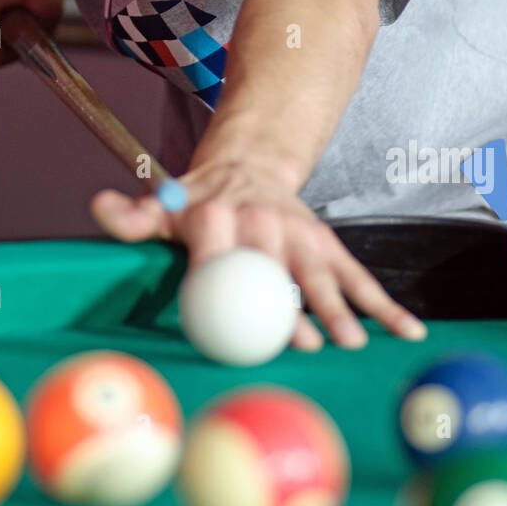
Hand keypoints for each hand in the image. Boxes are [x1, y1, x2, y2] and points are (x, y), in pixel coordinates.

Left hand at [90, 158, 427, 351]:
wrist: (246, 163)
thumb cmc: (196, 199)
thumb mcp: (162, 203)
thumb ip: (132, 215)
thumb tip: (98, 206)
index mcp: (219, 214)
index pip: (222, 248)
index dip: (230, 275)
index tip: (236, 309)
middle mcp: (264, 222)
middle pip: (280, 267)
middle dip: (293, 304)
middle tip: (302, 342)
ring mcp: (300, 234)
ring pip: (324, 272)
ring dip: (341, 307)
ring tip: (351, 342)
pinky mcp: (327, 244)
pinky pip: (358, 276)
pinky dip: (385, 304)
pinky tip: (408, 332)